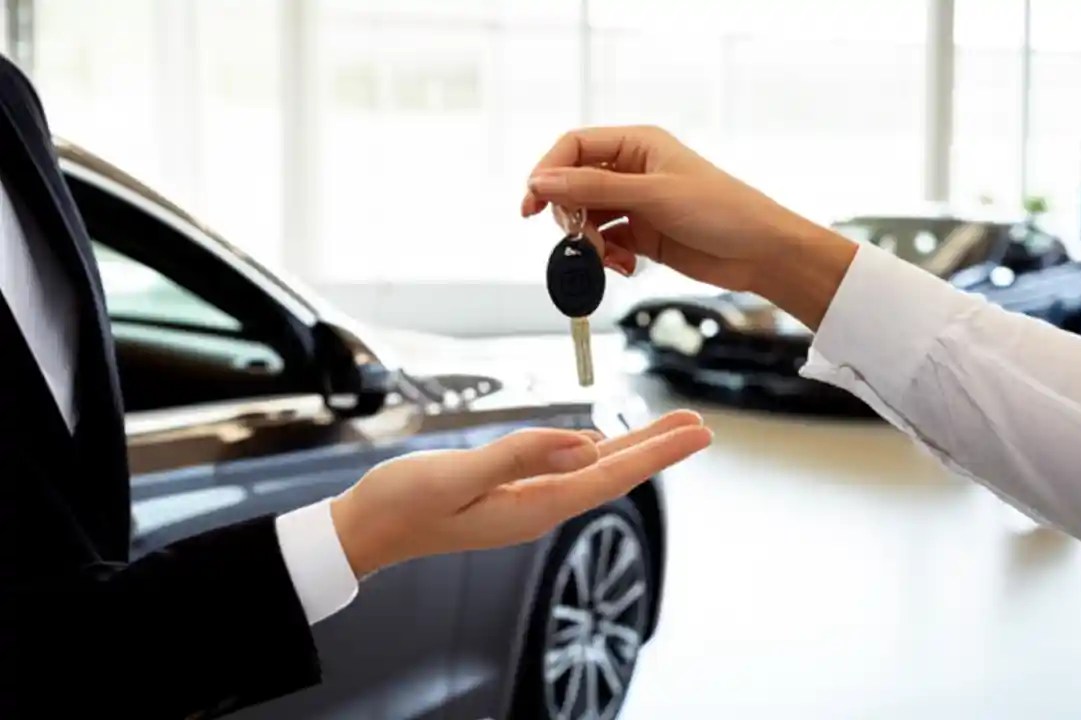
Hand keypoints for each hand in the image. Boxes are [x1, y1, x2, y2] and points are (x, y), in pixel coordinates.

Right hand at [329, 410, 710, 576]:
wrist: (368, 527)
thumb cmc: (404, 501)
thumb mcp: (458, 474)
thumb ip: (520, 456)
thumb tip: (585, 445)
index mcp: (534, 506)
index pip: (610, 475)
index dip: (658, 453)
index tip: (698, 433)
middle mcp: (539, 508)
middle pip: (613, 473)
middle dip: (659, 449)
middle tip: (702, 426)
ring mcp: (526, 503)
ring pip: (593, 470)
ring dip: (635, 448)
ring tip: (670, 429)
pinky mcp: (510, 494)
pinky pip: (566, 470)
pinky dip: (596, 451)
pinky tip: (605, 442)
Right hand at [520, 126, 856, 327]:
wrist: (760, 253)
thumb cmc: (723, 211)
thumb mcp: (652, 196)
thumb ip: (594, 190)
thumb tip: (542, 181)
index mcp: (638, 144)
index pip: (574, 147)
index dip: (548, 171)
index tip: (533, 202)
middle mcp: (633, 170)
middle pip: (574, 185)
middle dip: (569, 213)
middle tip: (576, 237)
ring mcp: (637, 204)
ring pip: (587, 218)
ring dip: (588, 240)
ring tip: (608, 256)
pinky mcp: (643, 235)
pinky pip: (606, 243)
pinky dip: (607, 257)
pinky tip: (624, 266)